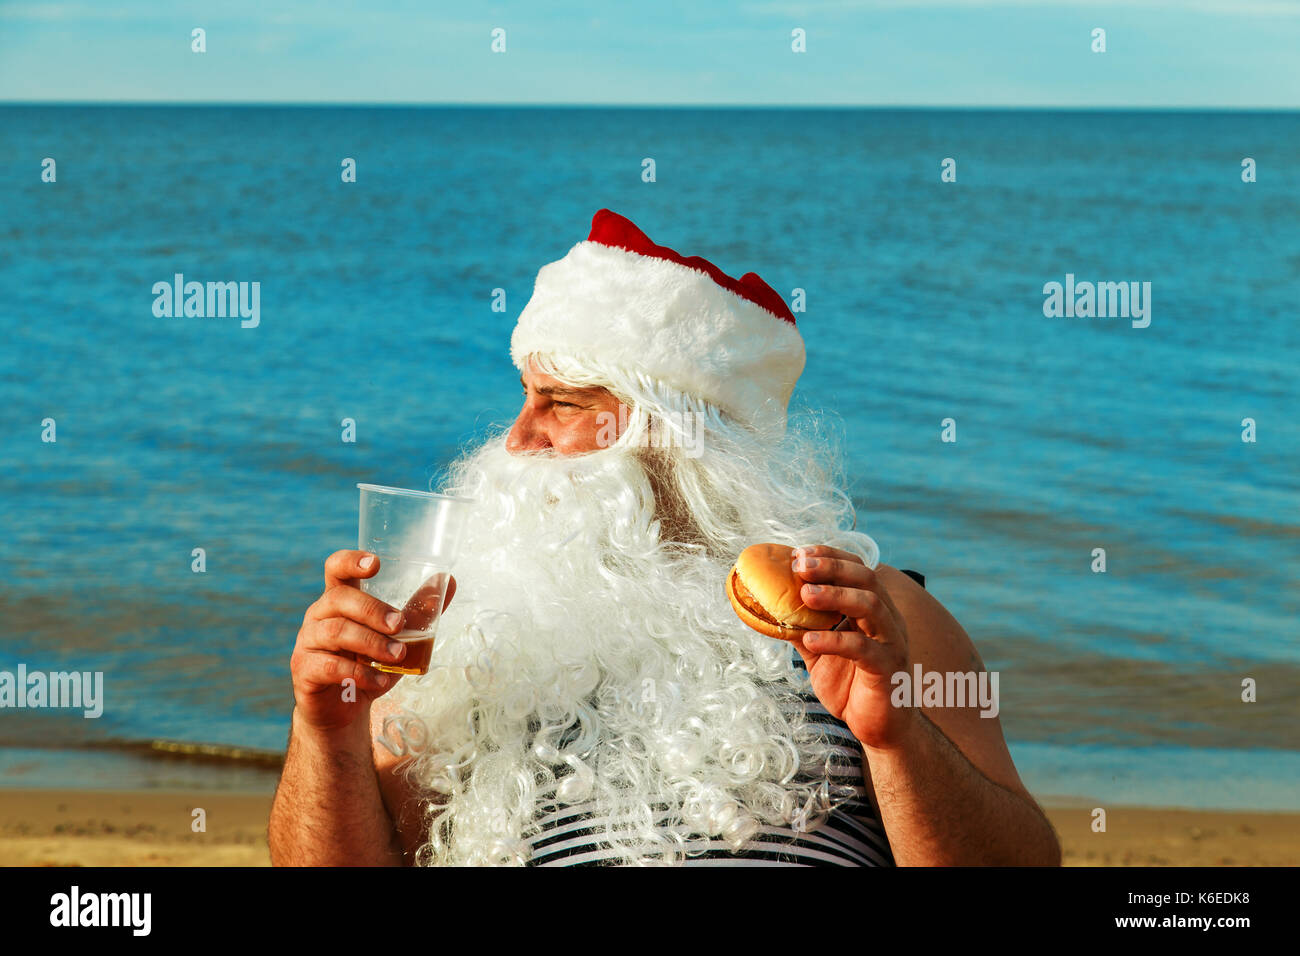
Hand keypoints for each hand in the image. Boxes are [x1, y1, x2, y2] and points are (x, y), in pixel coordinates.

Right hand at [290, 550, 456, 733]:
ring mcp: (308, 642)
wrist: (343, 710)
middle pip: (339, 598)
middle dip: (372, 609)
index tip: (375, 563)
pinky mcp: (304, 670)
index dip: (351, 561)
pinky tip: (380, 680)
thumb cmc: (368, 664)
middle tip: (399, 625)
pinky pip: (330, 666)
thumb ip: (418, 611)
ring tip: (398, 655)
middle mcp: (319, 616)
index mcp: (339, 600)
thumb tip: (449, 581)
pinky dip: (359, 673)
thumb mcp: (396, 637)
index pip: (336, 569)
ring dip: (371, 642)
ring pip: (335, 631)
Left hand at [788, 545, 913, 750]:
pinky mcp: (888, 669)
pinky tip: (810, 640)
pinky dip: (835, 640)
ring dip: (836, 595)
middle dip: (832, 567)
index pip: (857, 568)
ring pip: (871, 605)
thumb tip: (766, 606)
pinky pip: (863, 648)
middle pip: (866, 578)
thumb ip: (801, 626)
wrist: (881, 728)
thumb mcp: (819, 651)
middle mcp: (887, 620)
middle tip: (800, 566)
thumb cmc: (851, 685)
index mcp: (873, 610)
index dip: (830, 556)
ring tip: (804, 594)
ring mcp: (891, 642)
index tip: (799, 553)